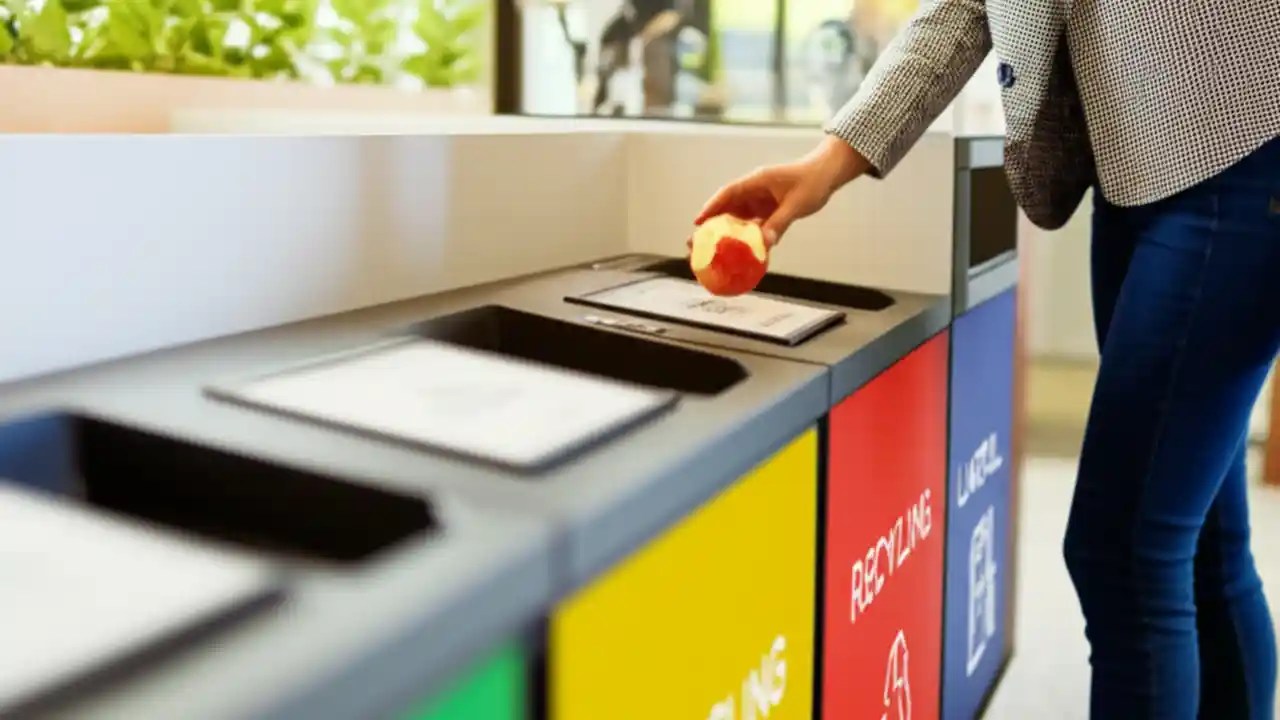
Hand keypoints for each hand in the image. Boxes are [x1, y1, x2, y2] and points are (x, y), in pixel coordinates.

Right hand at [693, 136, 869, 247]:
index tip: (697, 222)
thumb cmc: (813, 182)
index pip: (728, 194)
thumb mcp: (797, 204)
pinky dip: (744, 238)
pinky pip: (752, 225)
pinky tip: (738, 253)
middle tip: (696, 242)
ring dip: (726, 234)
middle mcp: (755, 191)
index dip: (711, 207)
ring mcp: (760, 200)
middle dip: (711, 225)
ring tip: (712, 251)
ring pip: (738, 218)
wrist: (827, 174)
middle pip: (727, 208)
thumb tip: (764, 244)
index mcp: (757, 181)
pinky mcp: (768, 209)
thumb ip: (779, 223)